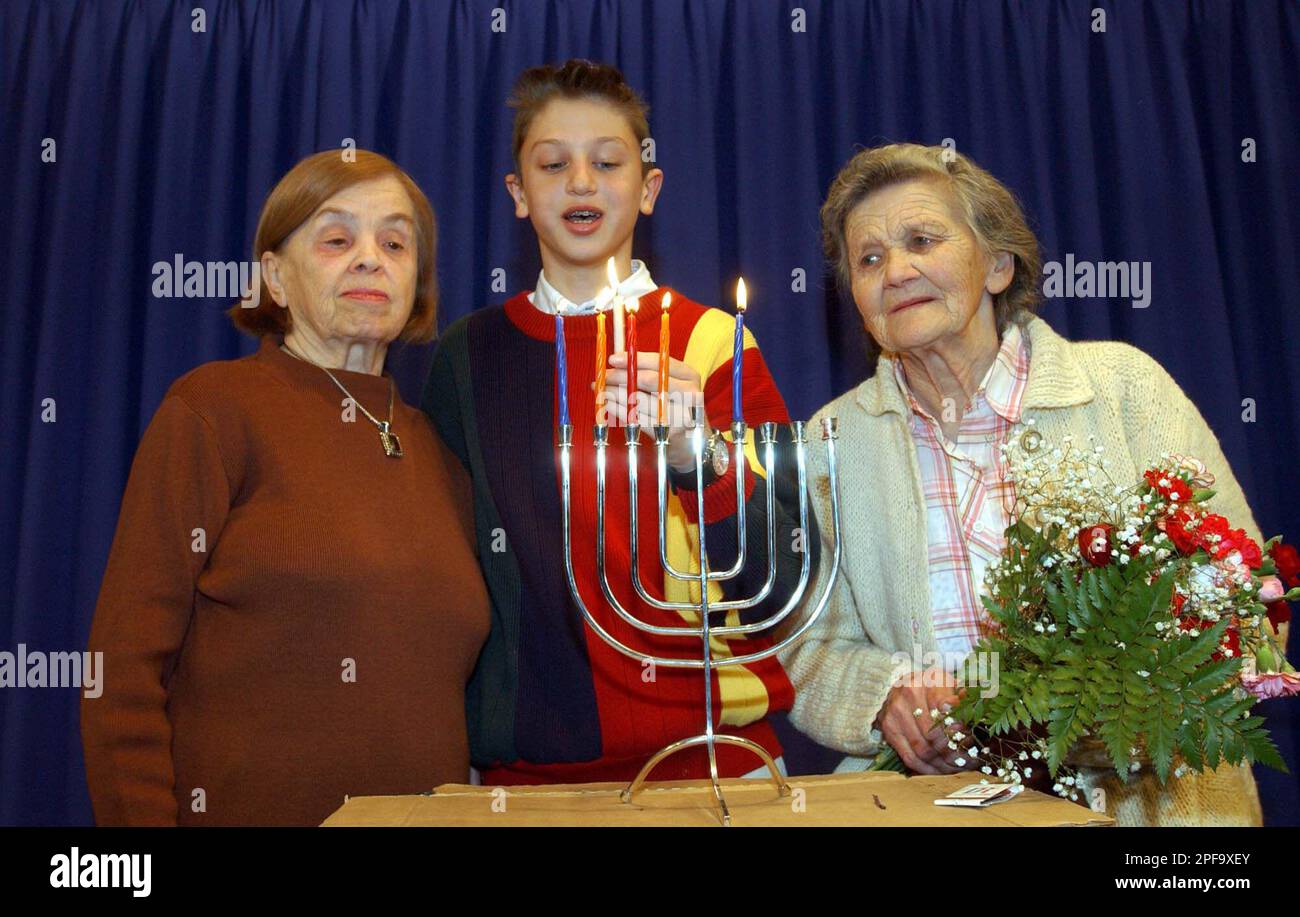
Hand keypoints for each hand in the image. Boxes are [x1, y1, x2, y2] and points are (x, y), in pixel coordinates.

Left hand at [602, 352, 708, 470]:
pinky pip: (636, 418)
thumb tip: (619, 360)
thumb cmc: (679, 407)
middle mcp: (689, 394)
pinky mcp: (666, 432)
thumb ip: (652, 371)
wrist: (695, 442)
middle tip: (604, 375)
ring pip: (639, 399)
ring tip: (602, 389)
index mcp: (690, 376)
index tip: (613, 359)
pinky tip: (609, 404)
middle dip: (621, 376)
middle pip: (648, 379)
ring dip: (615, 393)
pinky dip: (619, 410)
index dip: (634, 359)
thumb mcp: (676, 385)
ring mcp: (679, 414)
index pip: (659, 362)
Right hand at [876, 668, 970, 774]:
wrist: (900, 686)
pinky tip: (939, 771)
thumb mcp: (950, 684)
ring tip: (957, 767)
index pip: (946, 711)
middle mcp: (908, 696)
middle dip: (954, 751)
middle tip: (968, 760)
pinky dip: (927, 769)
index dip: (960, 729)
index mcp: (928, 682)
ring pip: (923, 750)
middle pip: (935, 735)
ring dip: (942, 764)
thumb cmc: (932, 688)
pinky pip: (910, 757)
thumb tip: (973, 703)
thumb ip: (963, 695)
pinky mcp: (889, 730)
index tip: (970, 738)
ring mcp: (895, 714)